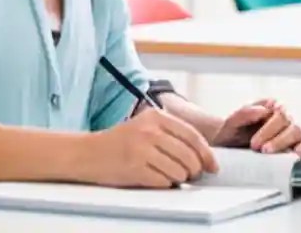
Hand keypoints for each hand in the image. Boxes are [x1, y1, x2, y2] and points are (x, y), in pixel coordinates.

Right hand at [86, 108, 218, 187]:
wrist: (87, 153)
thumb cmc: (120, 141)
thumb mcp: (146, 126)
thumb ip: (172, 134)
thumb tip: (204, 155)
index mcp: (156, 117)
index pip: (192, 136)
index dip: (207, 154)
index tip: (213, 166)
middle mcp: (150, 131)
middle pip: (189, 156)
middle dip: (194, 170)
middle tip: (190, 174)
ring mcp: (141, 150)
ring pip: (179, 171)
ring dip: (179, 178)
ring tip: (169, 175)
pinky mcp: (134, 168)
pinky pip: (163, 182)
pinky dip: (165, 184)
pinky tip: (156, 178)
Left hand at [212, 99, 300, 155]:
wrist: (229, 147)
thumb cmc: (231, 133)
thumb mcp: (231, 123)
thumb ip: (244, 113)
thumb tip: (263, 110)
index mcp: (270, 107)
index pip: (279, 114)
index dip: (268, 130)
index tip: (254, 144)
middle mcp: (284, 117)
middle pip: (291, 125)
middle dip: (278, 140)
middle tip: (263, 151)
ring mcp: (291, 131)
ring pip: (300, 134)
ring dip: (292, 146)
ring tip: (285, 156)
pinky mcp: (296, 145)